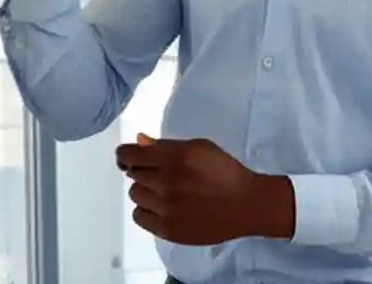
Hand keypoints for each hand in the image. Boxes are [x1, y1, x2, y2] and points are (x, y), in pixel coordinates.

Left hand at [115, 134, 294, 245]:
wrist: (246, 204)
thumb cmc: (225, 171)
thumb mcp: (200, 148)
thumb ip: (167, 145)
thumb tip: (139, 141)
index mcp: (175, 157)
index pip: (130, 155)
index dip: (125, 155)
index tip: (127, 158)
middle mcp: (166, 181)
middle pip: (134, 174)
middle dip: (143, 171)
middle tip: (162, 175)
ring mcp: (165, 207)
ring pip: (135, 195)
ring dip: (146, 191)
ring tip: (166, 192)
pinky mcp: (167, 229)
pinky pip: (139, 216)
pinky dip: (147, 210)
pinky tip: (162, 208)